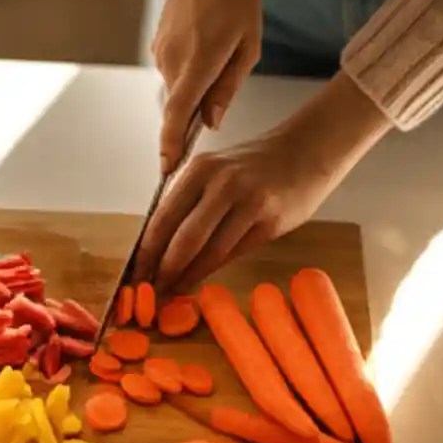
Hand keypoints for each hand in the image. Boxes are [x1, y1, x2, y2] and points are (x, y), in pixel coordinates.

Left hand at [133, 72, 393, 290]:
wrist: (307, 150)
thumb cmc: (255, 166)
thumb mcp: (217, 172)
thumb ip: (191, 201)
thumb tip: (160, 244)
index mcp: (199, 169)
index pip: (163, 217)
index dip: (146, 251)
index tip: (135, 273)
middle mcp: (221, 183)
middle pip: (182, 238)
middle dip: (162, 269)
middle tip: (149, 291)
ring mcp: (248, 202)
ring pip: (209, 250)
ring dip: (186, 275)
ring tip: (171, 292)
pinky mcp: (270, 221)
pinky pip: (233, 252)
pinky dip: (212, 270)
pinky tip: (200, 280)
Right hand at [152, 0, 261, 173]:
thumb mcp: (247, 47)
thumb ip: (227, 89)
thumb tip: (211, 123)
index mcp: (199, 63)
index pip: (177, 115)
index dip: (170, 146)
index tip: (166, 171)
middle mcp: (173, 61)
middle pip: (181, 105)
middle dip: (197, 112)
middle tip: (220, 93)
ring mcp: (161, 52)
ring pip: (179, 87)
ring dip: (197, 84)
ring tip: (222, 50)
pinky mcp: (157, 44)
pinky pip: (174, 70)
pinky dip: (189, 69)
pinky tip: (207, 42)